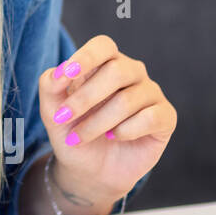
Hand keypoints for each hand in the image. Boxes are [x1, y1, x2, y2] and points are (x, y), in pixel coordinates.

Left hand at [37, 35, 175, 205]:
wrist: (89, 169)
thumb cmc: (72, 131)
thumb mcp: (52, 110)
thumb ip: (50, 85)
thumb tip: (60, 71)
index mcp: (104, 62)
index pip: (102, 45)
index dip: (86, 57)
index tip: (68, 75)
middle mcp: (131, 72)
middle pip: (116, 71)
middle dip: (85, 98)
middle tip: (64, 118)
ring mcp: (150, 93)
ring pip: (128, 99)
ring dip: (98, 122)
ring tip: (81, 136)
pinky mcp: (165, 116)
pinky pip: (149, 118)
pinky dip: (125, 131)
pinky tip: (114, 137)